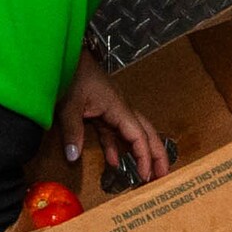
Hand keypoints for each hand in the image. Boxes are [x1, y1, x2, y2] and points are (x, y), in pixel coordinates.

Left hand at [64, 53, 168, 183]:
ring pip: (132, 133)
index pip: (138, 136)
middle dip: (157, 154)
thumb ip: (72, 131)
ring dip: (139, 152)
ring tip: (146, 173)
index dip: (145, 156)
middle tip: (164, 176)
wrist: (67, 54)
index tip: (146, 176)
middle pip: (146, 133)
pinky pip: (113, 132)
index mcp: (119, 107)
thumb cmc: (72, 74)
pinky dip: (116, 146)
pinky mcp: (101, 110)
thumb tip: (73, 158)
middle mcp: (121, 109)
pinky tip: (113, 162)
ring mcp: (112, 109)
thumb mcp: (69, 104)